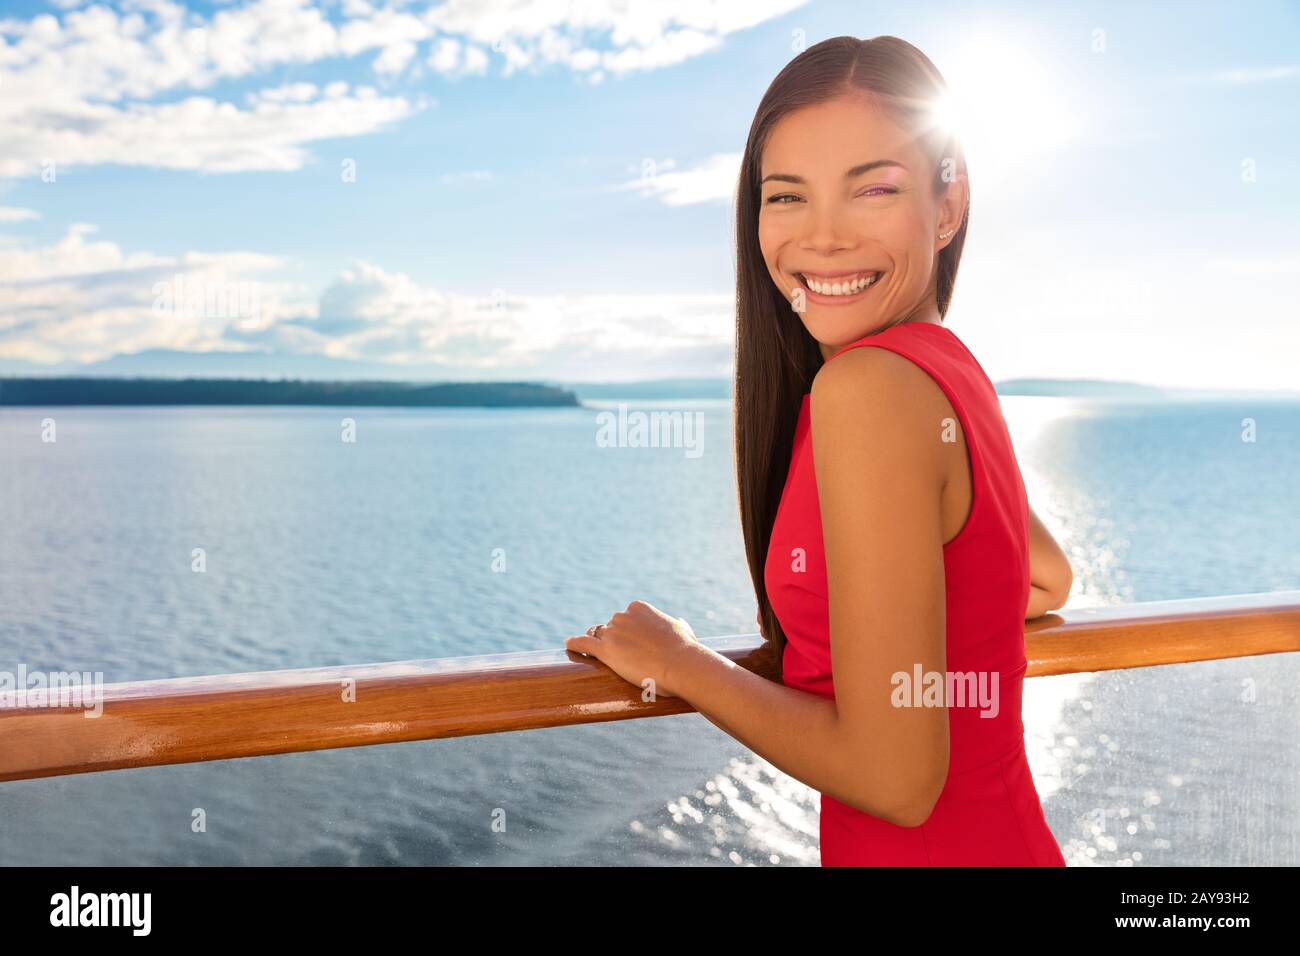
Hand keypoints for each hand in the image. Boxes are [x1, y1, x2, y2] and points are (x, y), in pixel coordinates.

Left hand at [564, 600, 700, 699]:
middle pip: (609, 626)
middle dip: (614, 638)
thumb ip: (677, 625)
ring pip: (597, 635)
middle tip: (622, 655)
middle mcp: (622, 616)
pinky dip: (574, 643)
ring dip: (598, 643)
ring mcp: (612, 632)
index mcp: (638, 608)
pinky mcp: (605, 650)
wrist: (680, 664)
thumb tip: (679, 623)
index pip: (623, 616)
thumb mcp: (683, 630)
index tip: (630, 641)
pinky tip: (568, 645)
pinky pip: (583, 643)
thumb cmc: (684, 650)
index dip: (625, 630)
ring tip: (597, 654)